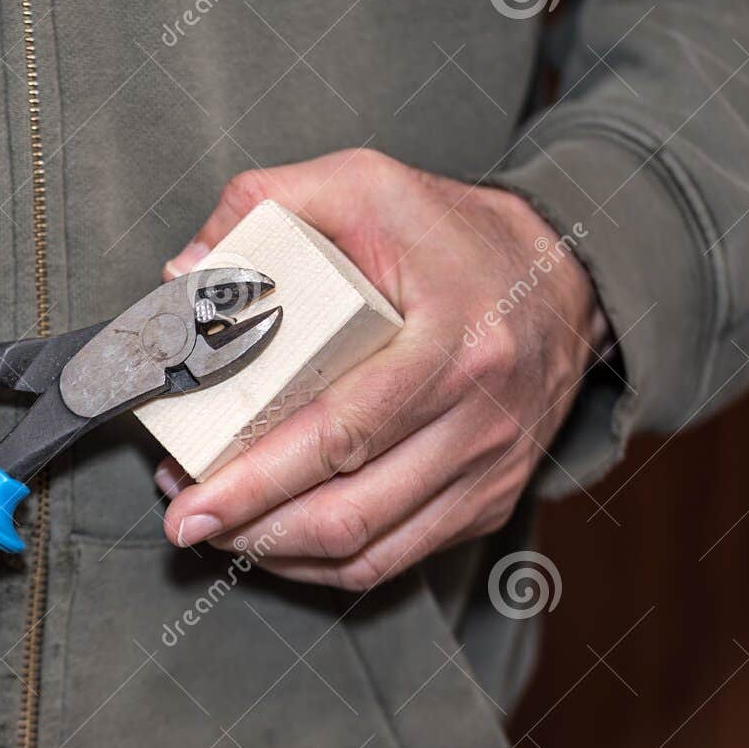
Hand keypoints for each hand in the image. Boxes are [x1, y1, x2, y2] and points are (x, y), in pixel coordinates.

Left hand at [156, 149, 608, 591]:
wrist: (565, 274)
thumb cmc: (451, 234)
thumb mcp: (365, 184)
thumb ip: (269, 204)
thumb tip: (183, 272)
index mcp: (453, 340)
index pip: (343, 434)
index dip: (259, 480)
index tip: (191, 499)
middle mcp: (480, 417)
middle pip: (352, 510)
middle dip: (253, 527)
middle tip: (185, 522)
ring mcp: (490, 468)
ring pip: (371, 550)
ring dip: (280, 551)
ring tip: (219, 528)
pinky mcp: (489, 499)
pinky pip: (397, 559)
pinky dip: (326, 563)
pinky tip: (276, 540)